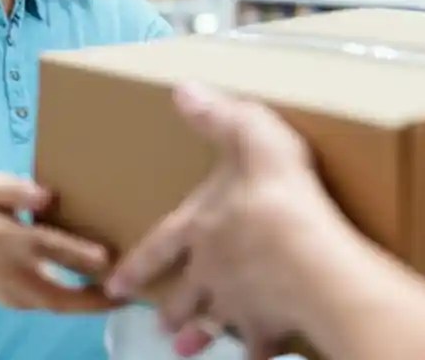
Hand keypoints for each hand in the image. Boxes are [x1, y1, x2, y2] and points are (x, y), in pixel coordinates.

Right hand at [0, 173, 117, 312]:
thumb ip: (14, 189)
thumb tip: (46, 196)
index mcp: (9, 239)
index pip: (47, 248)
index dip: (77, 254)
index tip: (107, 257)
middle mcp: (14, 273)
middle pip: (60, 295)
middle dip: (97, 299)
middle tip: (135, 293)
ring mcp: (15, 295)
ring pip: (60, 306)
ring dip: (93, 305)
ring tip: (130, 294)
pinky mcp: (17, 305)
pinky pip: (53, 306)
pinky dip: (80, 304)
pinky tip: (106, 294)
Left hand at [105, 84, 363, 358]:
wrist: (310, 257)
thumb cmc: (279, 194)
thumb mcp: (250, 136)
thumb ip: (218, 116)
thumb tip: (182, 90)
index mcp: (199, 228)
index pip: (158, 248)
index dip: (136, 266)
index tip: (114, 286)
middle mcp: (210, 272)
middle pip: (184, 295)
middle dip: (171, 309)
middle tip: (160, 324)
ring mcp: (238, 304)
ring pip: (212, 325)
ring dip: (199, 335)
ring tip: (185, 346)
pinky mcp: (270, 325)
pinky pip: (260, 343)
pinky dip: (257, 349)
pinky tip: (260, 353)